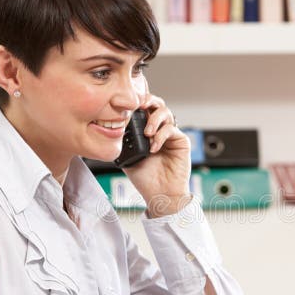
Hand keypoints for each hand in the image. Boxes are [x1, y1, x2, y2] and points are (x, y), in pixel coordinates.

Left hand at [121, 79, 191, 216]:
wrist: (160, 194)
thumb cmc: (146, 179)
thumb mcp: (127, 157)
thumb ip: (124, 142)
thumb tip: (113, 126)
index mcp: (147, 131)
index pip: (144, 110)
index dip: (138, 102)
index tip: (128, 102)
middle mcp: (160, 130)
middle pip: (157, 105)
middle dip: (148, 101)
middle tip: (140, 105)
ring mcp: (171, 135)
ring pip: (166, 112)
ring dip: (154, 119)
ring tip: (147, 133)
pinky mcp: (182, 142)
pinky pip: (172, 129)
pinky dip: (161, 136)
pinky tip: (154, 147)